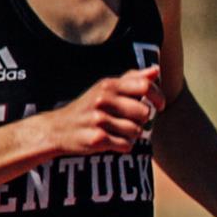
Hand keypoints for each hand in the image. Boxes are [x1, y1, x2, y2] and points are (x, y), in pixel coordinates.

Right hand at [40, 65, 165, 155]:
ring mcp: (99, 119)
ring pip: (137, 131)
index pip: (145, 87)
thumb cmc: (89, 108)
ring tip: (115, 131)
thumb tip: (156, 70)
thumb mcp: (106, 88)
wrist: (56, 130)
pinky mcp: (97, 139)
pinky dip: (123, 146)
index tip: (160, 106)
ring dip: (131, 134)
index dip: (158, 97)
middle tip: (126, 121)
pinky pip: (127, 145)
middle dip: (141, 120)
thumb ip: (132, 79)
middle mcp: (103, 100)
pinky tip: (110, 140)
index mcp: (108, 85)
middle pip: (144, 113)